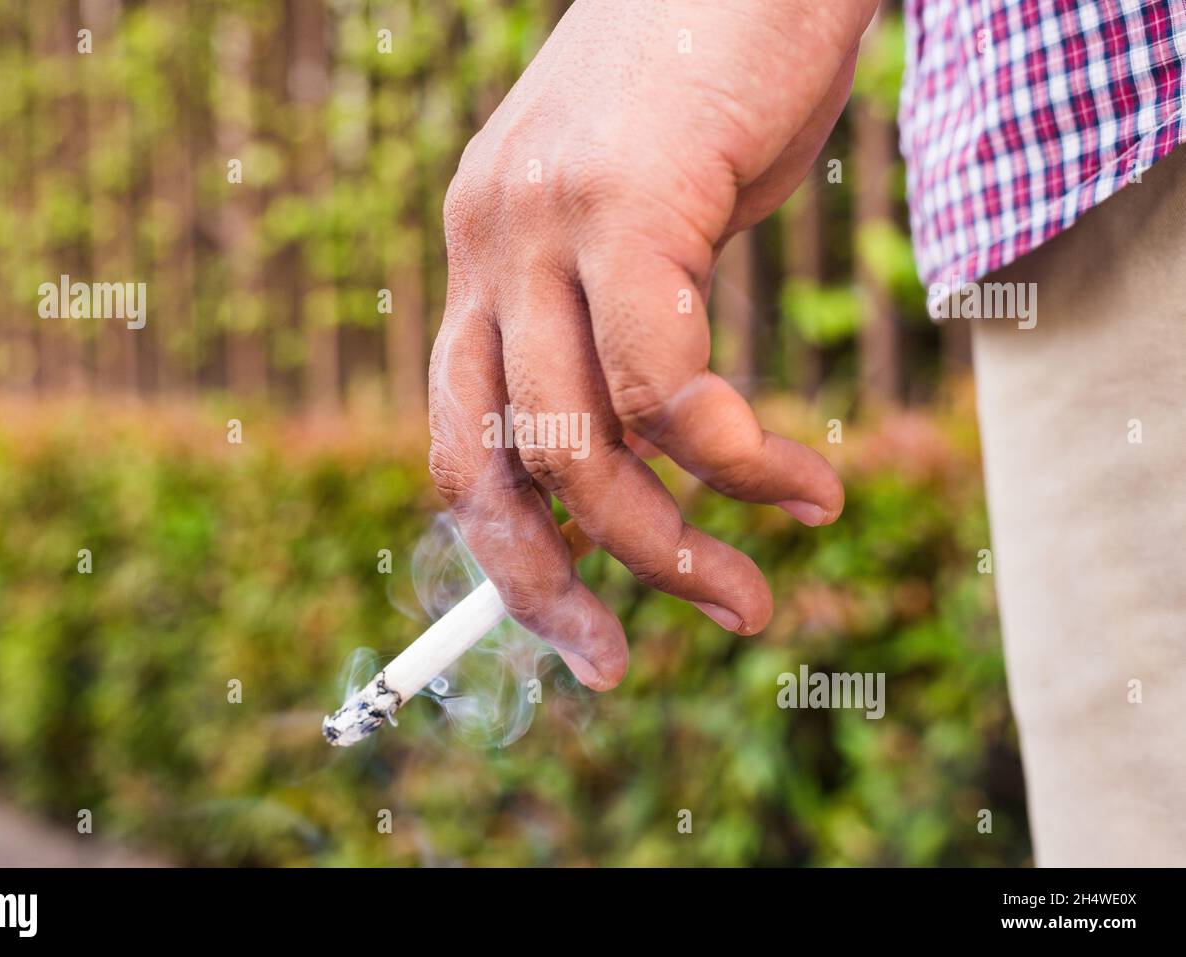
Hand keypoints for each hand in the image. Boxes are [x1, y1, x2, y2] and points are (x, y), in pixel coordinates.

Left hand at [428, 0, 871, 688]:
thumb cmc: (716, 93)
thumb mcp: (648, 229)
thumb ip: (624, 332)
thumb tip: (642, 462)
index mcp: (482, 258)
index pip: (460, 441)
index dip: (509, 555)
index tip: (575, 631)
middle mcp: (487, 245)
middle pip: (490, 464)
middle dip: (555, 585)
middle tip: (625, 660)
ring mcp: (543, 222)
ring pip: (581, 444)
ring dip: (671, 545)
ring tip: (753, 593)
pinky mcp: (624, 203)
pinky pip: (667, 388)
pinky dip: (734, 464)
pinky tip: (800, 487)